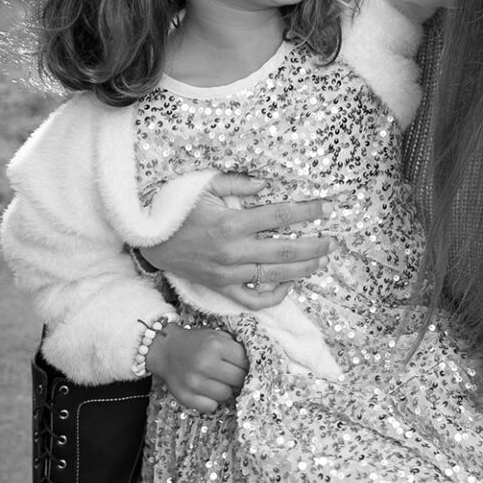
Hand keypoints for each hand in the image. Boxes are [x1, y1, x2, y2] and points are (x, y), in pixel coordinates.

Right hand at [140, 173, 333, 306]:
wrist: (148, 239)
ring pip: (275, 274)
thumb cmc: (176, 207)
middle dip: (315, 244)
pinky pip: (253, 300)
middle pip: (286, 249)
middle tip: (335, 241)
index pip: (281, 216)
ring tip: (322, 260)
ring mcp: (228, 274)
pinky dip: (274, 295)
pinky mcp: (221, 288)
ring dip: (303, 268)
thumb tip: (268, 185)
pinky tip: (288, 283)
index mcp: (231, 222)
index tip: (329, 208)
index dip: (309, 212)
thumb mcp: (204, 185)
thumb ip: (238, 183)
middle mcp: (233, 251)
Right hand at [147, 324, 247, 412]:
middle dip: (238, 377)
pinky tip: (206, 390)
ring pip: (226, 395)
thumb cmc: (196, 343)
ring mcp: (194, 382)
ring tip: (217, 380)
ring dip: (224, 389)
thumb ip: (236, 347)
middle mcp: (205, 364)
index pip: (245, 362)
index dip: (247, 364)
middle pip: (238, 380)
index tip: (242, 365)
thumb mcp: (216, 336)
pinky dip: (211, 400)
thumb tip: (257, 363)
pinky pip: (211, 406)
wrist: (166, 350)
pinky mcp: (186, 397)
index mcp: (215, 345)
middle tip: (232, 374)